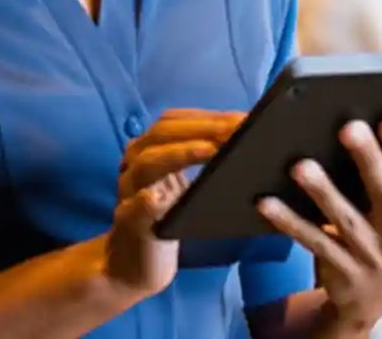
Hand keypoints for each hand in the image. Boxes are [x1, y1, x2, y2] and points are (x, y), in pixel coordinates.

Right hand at [104, 109, 244, 297]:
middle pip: (162, 134)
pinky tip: (160, 196)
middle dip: (202, 129)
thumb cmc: (172, 221)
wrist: (135, 266)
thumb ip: (209, 164)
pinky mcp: (129, 225)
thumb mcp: (190, 188)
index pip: (175, 121)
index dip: (208, 116)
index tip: (243, 117)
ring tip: (211, 150)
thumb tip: (252, 142)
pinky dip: (147, 201)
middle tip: (236, 130)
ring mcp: (129, 193)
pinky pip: (134, 210)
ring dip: (180, 154)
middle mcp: (134, 164)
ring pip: (147, 164)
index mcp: (149, 149)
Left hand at [257, 117, 381, 336]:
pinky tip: (267, 202)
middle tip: (348, 127)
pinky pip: (314, 243)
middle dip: (369, 160)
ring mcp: (371, 258)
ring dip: (323, 192)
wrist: (371, 301)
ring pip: (346, 221)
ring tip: (299, 165)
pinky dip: (290, 223)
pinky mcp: (342, 274)